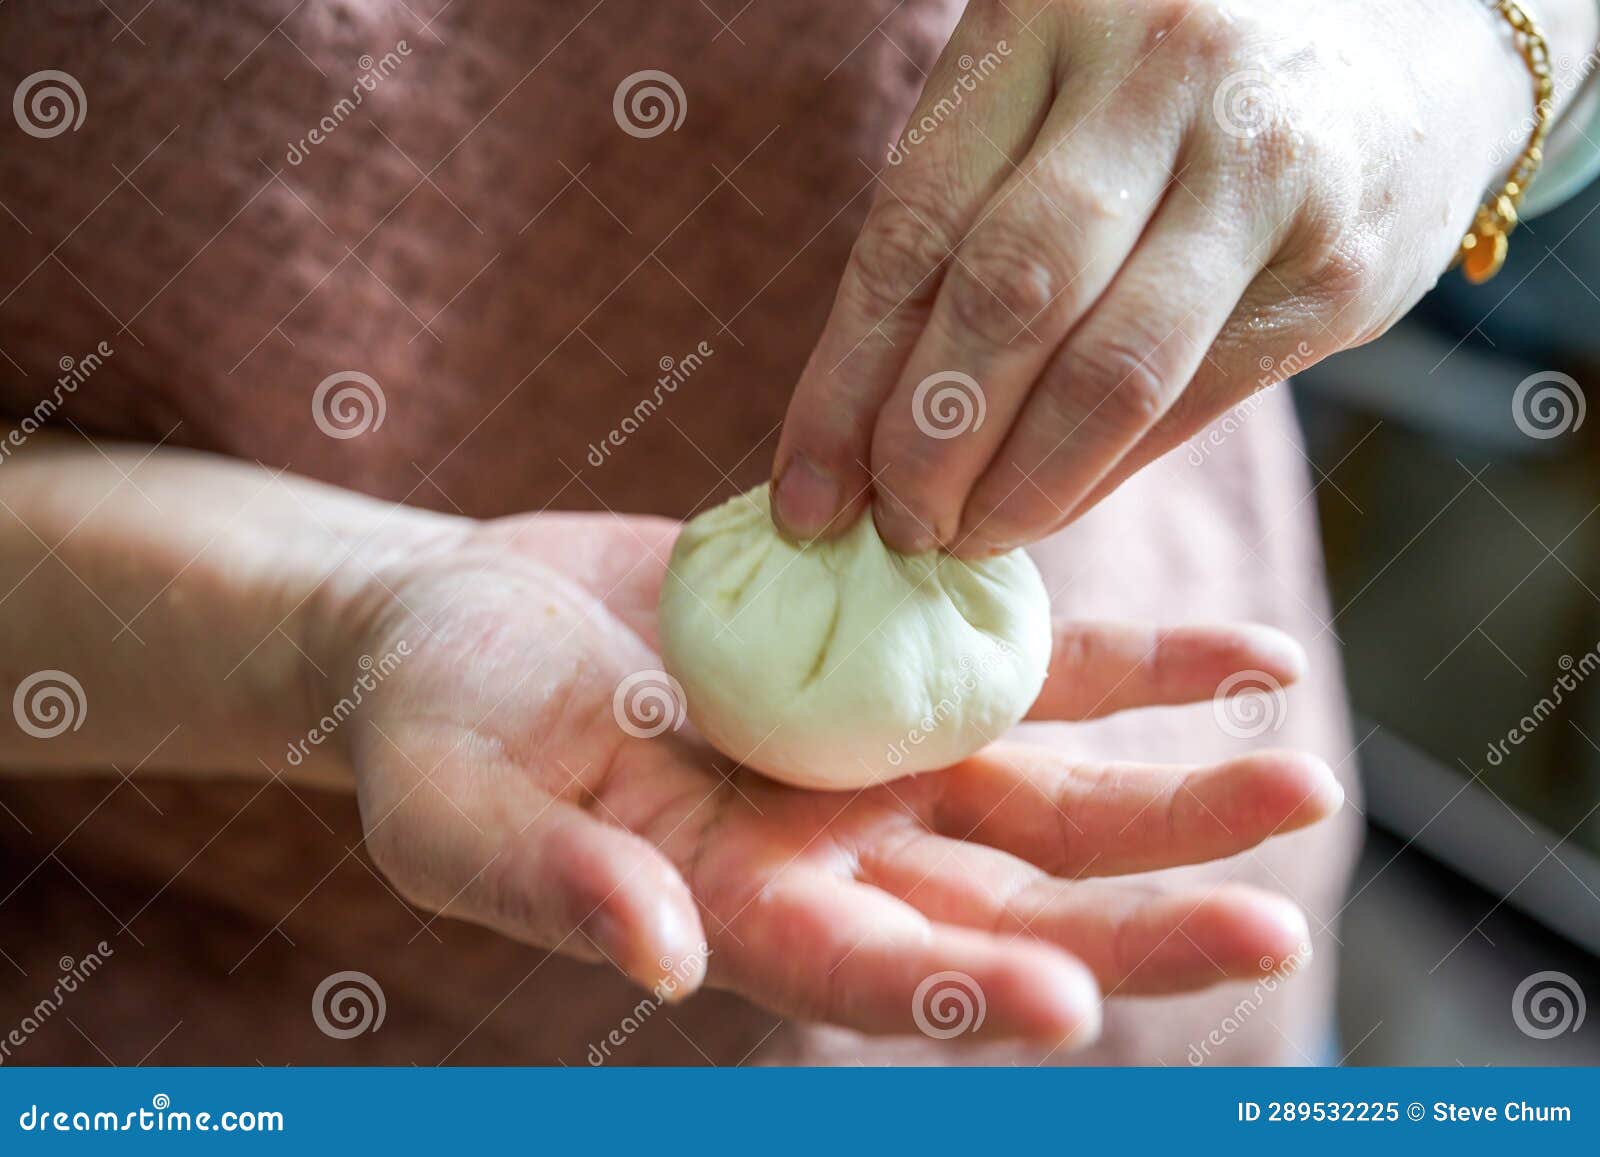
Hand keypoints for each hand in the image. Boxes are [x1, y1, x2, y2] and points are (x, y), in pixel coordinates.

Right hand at [329, 511, 1340, 1039]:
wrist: (468, 622)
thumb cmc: (430, 728)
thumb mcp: (450, 807)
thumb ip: (541, 882)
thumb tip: (653, 953)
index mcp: (733, 904)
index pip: (863, 968)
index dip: (957, 991)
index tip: (1065, 1002)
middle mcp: (836, 846)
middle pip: (1008, 899)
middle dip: (1137, 920)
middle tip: (1272, 923)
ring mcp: (879, 753)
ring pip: (1054, 793)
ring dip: (1175, 794)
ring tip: (1295, 778)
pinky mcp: (895, 655)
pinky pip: (1038, 667)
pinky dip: (1138, 666)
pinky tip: (1242, 659)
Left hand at [772, 0, 1533, 553]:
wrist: (1401, 25)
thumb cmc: (1166, 75)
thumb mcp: (1052, 81)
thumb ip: (967, 209)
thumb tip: (862, 414)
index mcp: (1048, 13)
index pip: (914, 228)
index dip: (845, 381)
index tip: (803, 491)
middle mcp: (1162, 72)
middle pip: (1008, 297)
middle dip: (927, 443)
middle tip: (889, 526)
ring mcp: (1263, 168)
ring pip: (1109, 370)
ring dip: (1017, 484)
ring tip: (960, 537)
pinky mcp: (1339, 264)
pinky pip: (1194, 402)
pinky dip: (1104, 475)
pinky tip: (1049, 507)